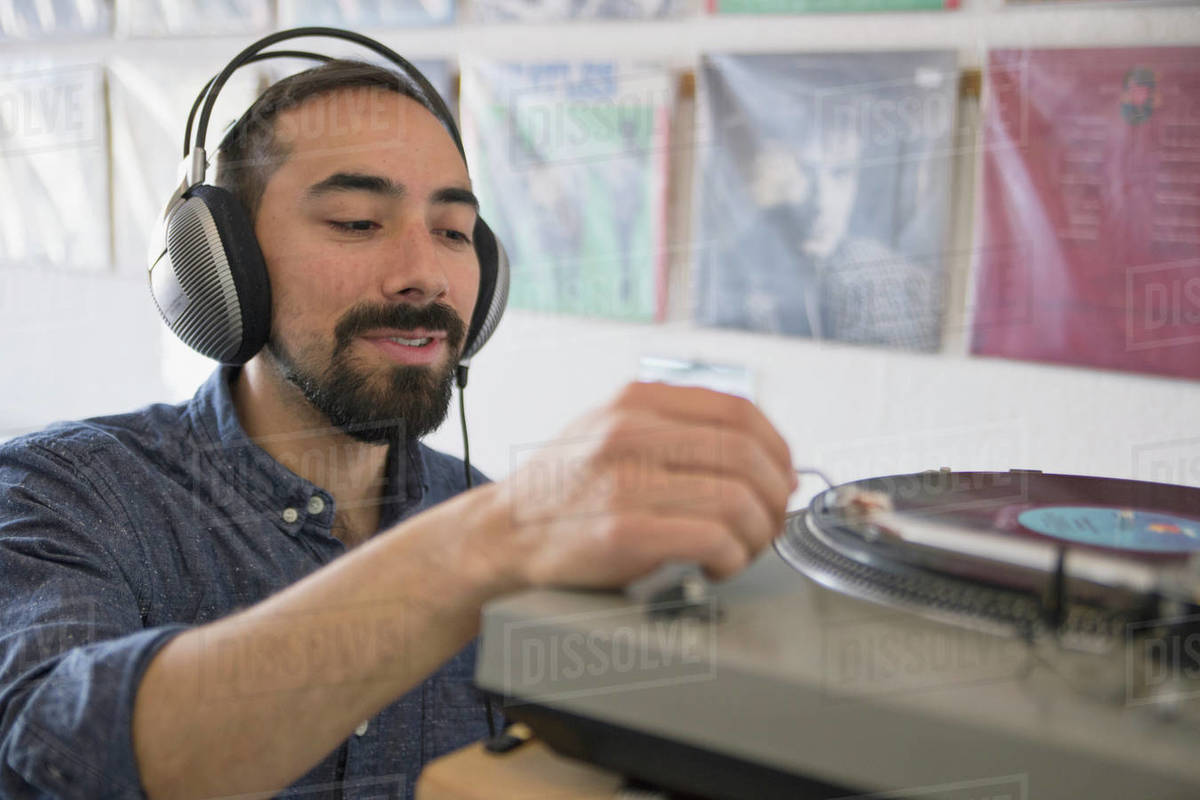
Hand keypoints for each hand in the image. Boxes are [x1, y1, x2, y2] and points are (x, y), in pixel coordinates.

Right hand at [483, 382, 796, 588]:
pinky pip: (713, 539)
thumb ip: (676, 428)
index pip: (738, 411)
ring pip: (738, 499)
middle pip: (746, 456)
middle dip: (774, 497)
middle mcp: (631, 432)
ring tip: (743, 549)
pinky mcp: (623, 532)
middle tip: (769, 523)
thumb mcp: (613, 429)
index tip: (781, 476)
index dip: (777, 448)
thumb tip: (764, 455)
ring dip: (758, 534)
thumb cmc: (567, 489)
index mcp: (637, 401)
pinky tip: (717, 566)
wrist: (503, 533)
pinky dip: (732, 558)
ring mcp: (625, 481)